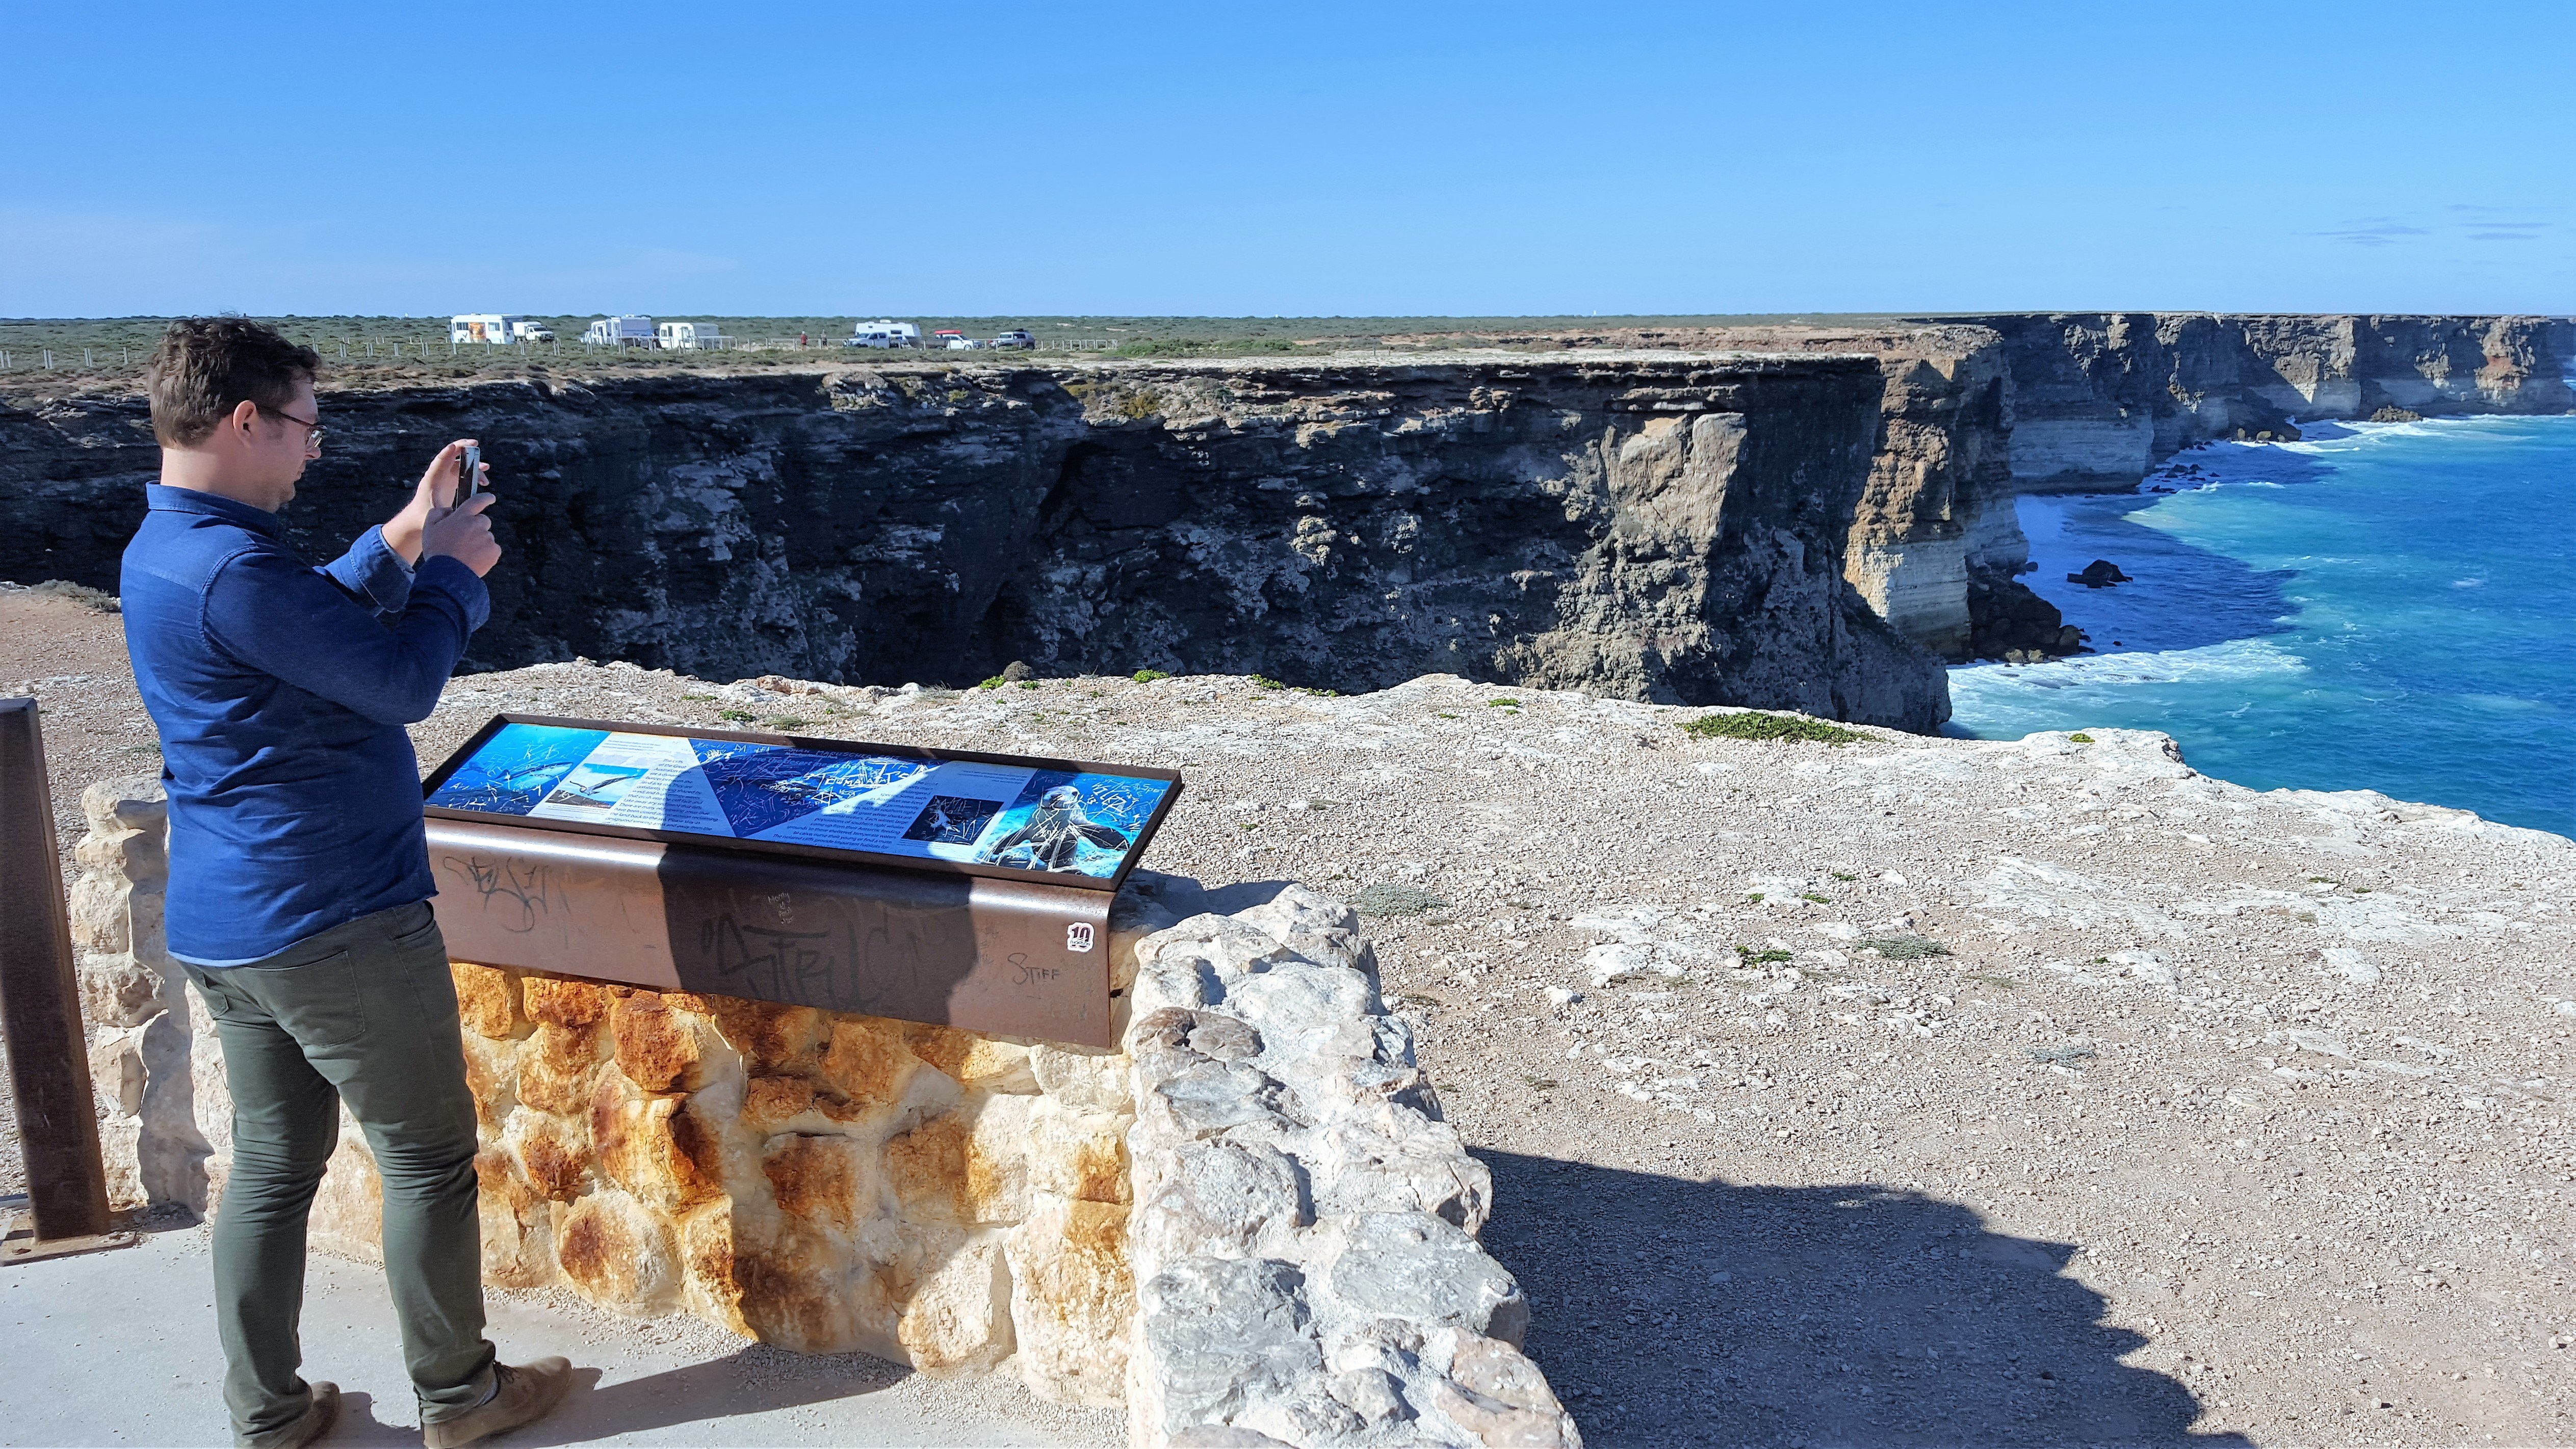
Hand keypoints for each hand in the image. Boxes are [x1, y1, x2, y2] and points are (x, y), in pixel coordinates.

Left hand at [383, 439, 483, 563]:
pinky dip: (474, 473)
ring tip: (486, 467)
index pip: (439, 461)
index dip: (447, 453)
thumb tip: (460, 512)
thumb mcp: (435, 516)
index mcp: (431, 480)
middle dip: (463, 448)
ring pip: (461, 464)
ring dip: (473, 463)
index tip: (455, 446)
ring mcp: (445, 477)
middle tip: (475, 444)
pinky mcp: (451, 482)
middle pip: (451, 456)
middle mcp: (438, 475)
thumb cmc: (424, 518)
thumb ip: (446, 513)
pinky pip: (464, 472)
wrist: (418, 519)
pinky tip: (483, 480)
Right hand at [422, 493, 501, 576]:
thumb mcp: (429, 528)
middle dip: (476, 528)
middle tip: (464, 541)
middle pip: (483, 521)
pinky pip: (493, 549)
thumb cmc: (436, 550)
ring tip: (466, 554)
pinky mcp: (494, 551)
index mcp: (462, 517)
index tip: (491, 498)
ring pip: (487, 537)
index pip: (477, 501)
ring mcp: (487, 538)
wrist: (447, 573)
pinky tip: (473, 560)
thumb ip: (438, 513)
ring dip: (480, 542)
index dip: (485, 498)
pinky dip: (486, 554)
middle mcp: (477, 524)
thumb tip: (450, 510)